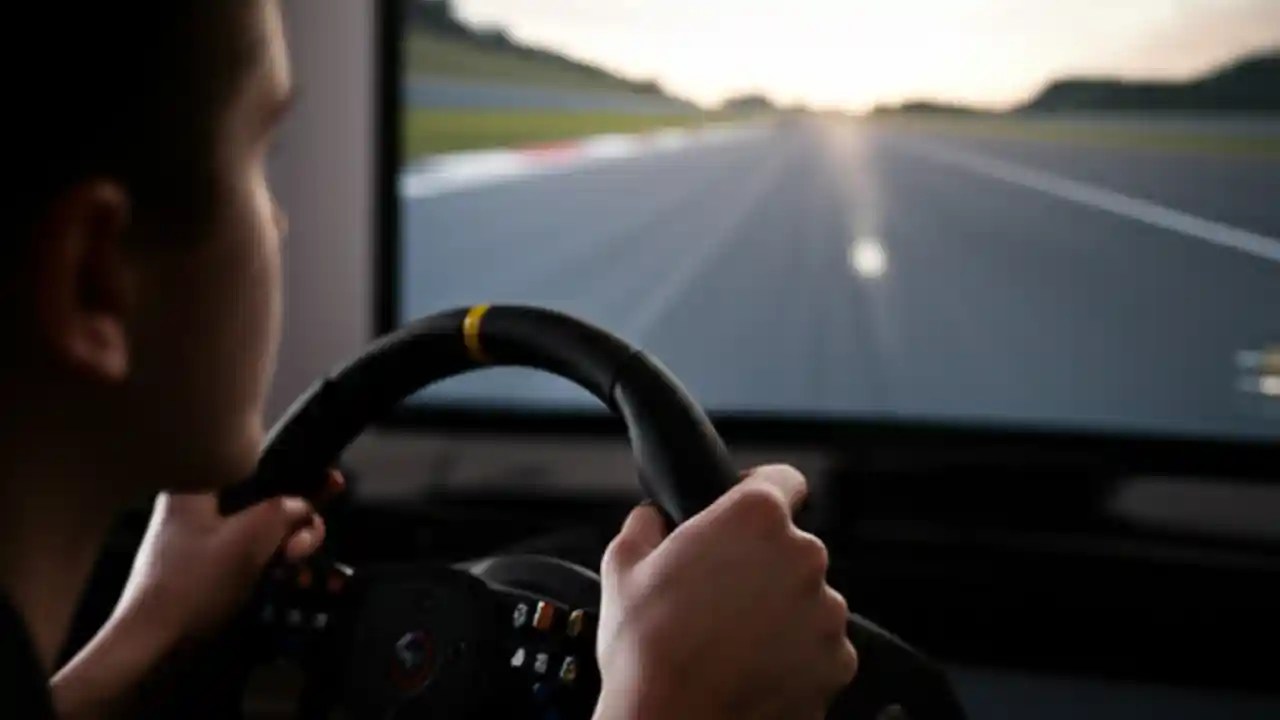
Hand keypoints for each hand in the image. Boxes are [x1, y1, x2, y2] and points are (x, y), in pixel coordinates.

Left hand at [51, 471, 342, 718]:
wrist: (153, 645)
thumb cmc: (195, 582)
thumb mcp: (247, 539)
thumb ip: (283, 511)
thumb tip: (303, 505)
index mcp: (198, 487)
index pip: (259, 465)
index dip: (299, 474)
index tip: (332, 484)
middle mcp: (199, 507)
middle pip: (267, 499)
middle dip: (295, 522)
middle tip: (298, 550)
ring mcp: (202, 540)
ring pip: (263, 530)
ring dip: (288, 547)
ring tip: (293, 570)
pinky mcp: (208, 569)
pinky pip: (252, 554)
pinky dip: (274, 564)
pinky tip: (289, 579)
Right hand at [593, 465, 856, 719]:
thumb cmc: (648, 650)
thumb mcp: (622, 566)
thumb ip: (646, 524)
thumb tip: (653, 518)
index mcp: (755, 518)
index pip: (784, 479)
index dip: (759, 493)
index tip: (744, 511)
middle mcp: (802, 556)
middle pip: (791, 547)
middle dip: (761, 565)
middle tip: (719, 595)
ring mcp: (825, 612)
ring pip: (806, 599)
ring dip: (778, 611)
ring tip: (732, 639)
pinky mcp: (837, 661)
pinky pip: (819, 647)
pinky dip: (794, 655)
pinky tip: (752, 667)